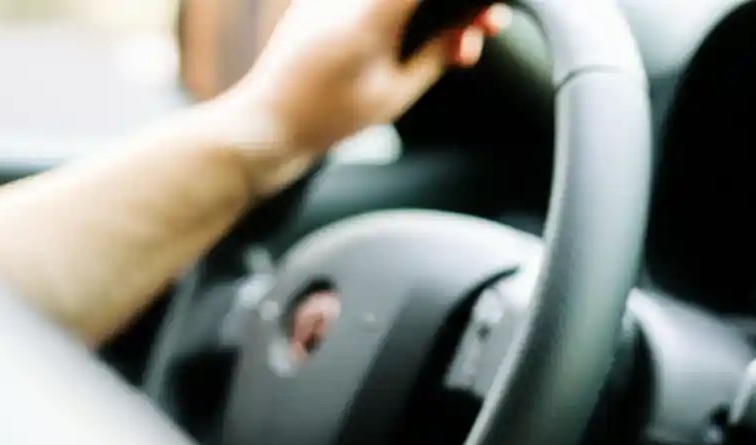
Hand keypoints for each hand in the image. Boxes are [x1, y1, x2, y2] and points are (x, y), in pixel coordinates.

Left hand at [220, 0, 509, 194]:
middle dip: (460, 4)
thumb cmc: (331, 114)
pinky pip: (375, 3)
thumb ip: (436, 53)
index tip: (486, 12)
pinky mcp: (322, 0)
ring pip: (398, 1)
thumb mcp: (396, 91)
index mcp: (369, 17)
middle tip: (488, 26)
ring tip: (457, 45)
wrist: (268, 121)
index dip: (465, 0)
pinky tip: (419, 40)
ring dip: (430, 11)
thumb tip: (470, 29)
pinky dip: (403, 13)